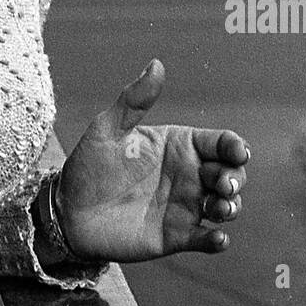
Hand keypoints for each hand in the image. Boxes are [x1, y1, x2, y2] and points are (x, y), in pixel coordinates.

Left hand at [56, 59, 248, 261]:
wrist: (68, 211)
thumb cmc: (89, 164)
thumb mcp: (108, 128)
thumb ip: (134, 100)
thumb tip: (157, 63)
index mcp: (178, 145)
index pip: (220, 142)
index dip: (235, 146)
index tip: (237, 151)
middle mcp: (188, 175)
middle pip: (231, 173)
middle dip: (236, 177)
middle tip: (223, 184)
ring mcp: (185, 206)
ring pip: (225, 205)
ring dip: (231, 206)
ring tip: (220, 208)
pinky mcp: (176, 236)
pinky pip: (205, 239)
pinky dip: (217, 241)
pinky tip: (217, 239)